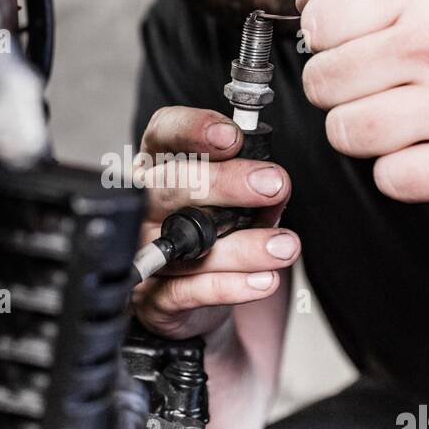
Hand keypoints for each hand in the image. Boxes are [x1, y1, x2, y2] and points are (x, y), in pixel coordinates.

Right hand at [130, 106, 299, 338]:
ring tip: (284, 245)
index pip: (163, 135)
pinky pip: (190, 291)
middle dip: (225, 182)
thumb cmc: (213, 233)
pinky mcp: (154, 297)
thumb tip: (277, 186)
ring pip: (187, 242)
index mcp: (159, 166)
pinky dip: (231, 286)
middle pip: (170, 185)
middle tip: (273, 185)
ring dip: (243, 246)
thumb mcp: (236, 201)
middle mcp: (144, 205)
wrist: (194, 296)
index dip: (192, 130)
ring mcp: (144, 251)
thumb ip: (256, 187)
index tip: (232, 137)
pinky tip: (263, 279)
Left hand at [296, 0, 428, 200]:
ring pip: (346, 134)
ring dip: (368, 133)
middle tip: (389, 86)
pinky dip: (404, 173)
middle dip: (345, 89)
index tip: (358, 45)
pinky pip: (389, 180)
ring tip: (410, 117)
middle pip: (322, 83)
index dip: (330, 38)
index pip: (318, 21)